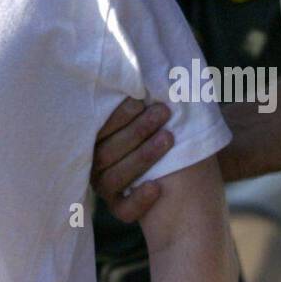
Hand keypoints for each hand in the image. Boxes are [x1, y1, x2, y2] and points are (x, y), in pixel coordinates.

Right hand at [91, 99, 174, 222]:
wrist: (185, 187)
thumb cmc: (165, 136)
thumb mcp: (152, 118)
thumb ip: (143, 103)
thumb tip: (153, 72)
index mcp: (96, 139)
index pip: (99, 129)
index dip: (119, 115)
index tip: (141, 100)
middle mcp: (95, 164)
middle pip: (106, 152)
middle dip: (136, 130)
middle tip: (163, 113)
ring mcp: (106, 187)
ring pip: (114, 177)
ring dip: (142, 156)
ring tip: (169, 138)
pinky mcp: (120, 209)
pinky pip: (124, 210)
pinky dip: (139, 199)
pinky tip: (157, 186)